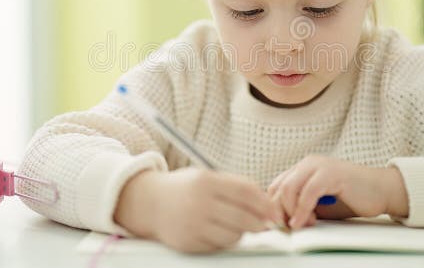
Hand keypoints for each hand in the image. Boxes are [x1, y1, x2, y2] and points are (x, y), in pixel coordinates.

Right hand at [114, 168, 278, 252]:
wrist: (150, 204)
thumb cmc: (185, 189)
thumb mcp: (207, 177)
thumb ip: (235, 186)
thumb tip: (266, 204)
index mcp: (206, 181)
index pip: (246, 193)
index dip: (264, 203)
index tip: (273, 211)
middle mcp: (199, 203)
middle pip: (243, 218)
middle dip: (259, 223)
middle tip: (263, 224)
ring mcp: (193, 225)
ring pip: (233, 236)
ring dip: (241, 233)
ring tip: (234, 225)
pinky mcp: (189, 243)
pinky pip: (218, 246)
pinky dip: (223, 241)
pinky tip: (217, 231)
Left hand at [267, 155, 408, 229]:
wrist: (382, 191)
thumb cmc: (351, 199)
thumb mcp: (319, 204)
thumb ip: (300, 206)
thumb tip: (280, 221)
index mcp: (303, 168)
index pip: (275, 187)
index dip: (273, 208)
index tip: (280, 226)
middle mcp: (308, 164)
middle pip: (278, 188)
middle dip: (279, 212)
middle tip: (291, 227)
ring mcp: (319, 166)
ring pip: (288, 189)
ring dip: (291, 212)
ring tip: (303, 224)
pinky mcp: (330, 173)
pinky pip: (307, 192)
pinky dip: (303, 210)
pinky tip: (306, 222)